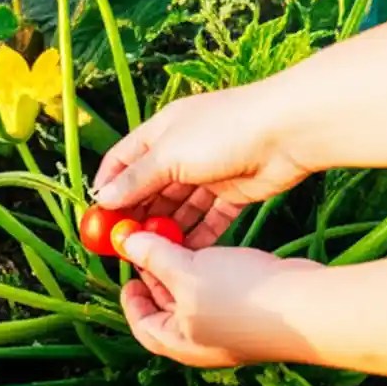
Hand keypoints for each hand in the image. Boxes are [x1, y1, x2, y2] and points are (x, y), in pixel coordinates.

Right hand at [92, 84, 311, 247]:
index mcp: (161, 132)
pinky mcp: (233, 192)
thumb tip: (104, 198)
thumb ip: (137, 179)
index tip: (98, 219)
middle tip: (124, 244)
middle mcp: (182, 151)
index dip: (108, 188)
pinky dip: (196, 235)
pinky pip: (208, 218)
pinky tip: (184, 254)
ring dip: (165, 229)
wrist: (287, 131)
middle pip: (150, 188)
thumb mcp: (170, 155)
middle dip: (136, 215)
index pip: (123, 161)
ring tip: (152, 253)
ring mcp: (208, 172)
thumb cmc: (224, 131)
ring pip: (179, 207)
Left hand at [117, 231, 321, 367]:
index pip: (142, 326)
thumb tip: (127, 242)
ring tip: (175, 241)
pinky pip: (220, 292)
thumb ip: (155, 256)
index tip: (128, 275)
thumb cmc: (241, 297)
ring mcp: (229, 330)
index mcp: (178, 343)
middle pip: (167, 310)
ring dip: (183, 270)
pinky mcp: (252, 314)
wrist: (307, 306)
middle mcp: (201, 342)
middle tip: (148, 247)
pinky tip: (210, 250)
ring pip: (195, 298)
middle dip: (157, 277)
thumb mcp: (186, 272)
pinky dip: (209, 272)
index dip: (131, 299)